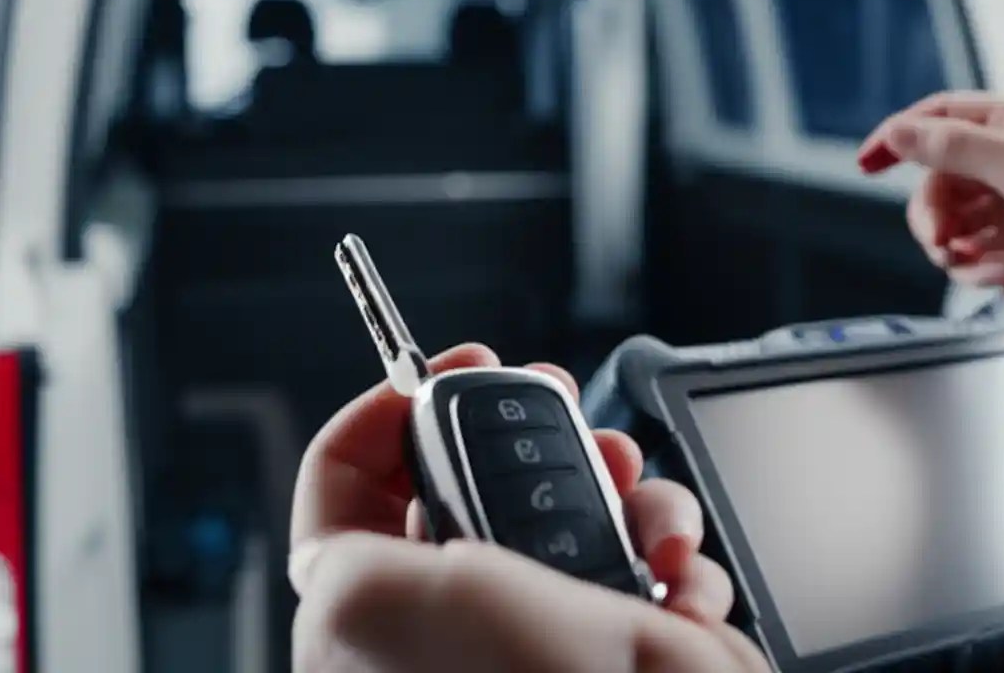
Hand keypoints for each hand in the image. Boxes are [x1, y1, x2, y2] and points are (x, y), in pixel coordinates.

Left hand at [289, 343, 768, 671]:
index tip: (434, 378)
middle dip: (517, 427)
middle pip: (466, 480)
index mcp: (372, 623)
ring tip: (631, 485)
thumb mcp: (375, 600)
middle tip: (551, 393)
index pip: (341, 505)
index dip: (378, 424)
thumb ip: (333, 538)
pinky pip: (639, 544)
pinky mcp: (619, 624)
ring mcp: (540, 622)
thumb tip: (349, 494)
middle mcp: (451, 622)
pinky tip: (670, 567)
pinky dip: (665, 540)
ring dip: (611, 479)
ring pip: (564, 500)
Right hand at [857, 92, 1003, 302]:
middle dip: (930, 214)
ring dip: (950, 246)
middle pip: (934, 180)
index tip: (866, 162)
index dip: (898, 136)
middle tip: (940, 240)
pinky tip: (1000, 273)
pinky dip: (975, 268)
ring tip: (970, 261)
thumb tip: (898, 133)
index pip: (937, 118)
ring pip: (947, 221)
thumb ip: (954, 149)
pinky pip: (969, 253)